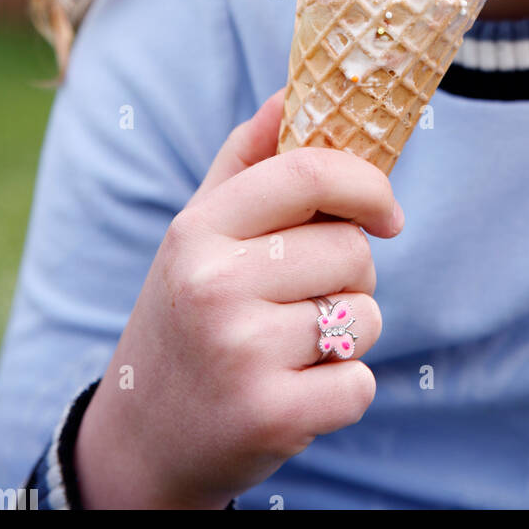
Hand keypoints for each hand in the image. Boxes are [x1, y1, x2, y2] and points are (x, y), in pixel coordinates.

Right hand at [74, 90, 403, 508]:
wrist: (142, 439)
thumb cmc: (188, 316)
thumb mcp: (199, 233)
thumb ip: (247, 157)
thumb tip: (294, 88)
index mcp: (198, 229)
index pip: (310, 172)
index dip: (367, 184)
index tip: (386, 212)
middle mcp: (214, 284)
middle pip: (351, 249)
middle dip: (350, 274)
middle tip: (303, 300)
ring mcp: (241, 352)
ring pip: (364, 315)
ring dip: (348, 333)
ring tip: (289, 349)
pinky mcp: (270, 415)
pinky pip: (359, 383)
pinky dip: (342, 391)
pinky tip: (293, 395)